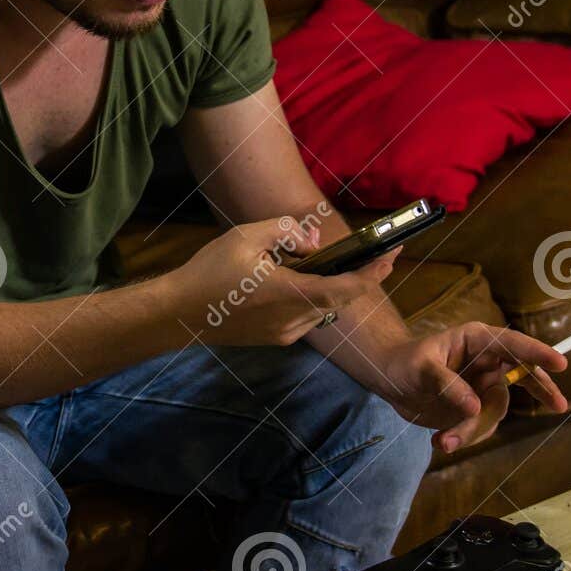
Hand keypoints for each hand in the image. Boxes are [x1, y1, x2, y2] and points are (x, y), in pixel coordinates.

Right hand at [174, 216, 402, 348]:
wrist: (178, 314)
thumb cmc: (209, 272)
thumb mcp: (245, 236)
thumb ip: (285, 231)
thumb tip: (314, 243)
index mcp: (291, 293)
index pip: (347, 287)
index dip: (374, 273)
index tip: (392, 255)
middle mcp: (295, 319)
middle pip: (340, 298)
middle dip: (361, 276)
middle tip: (379, 254)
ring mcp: (285, 333)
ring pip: (324, 308)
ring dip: (335, 287)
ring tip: (333, 263)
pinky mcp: (275, 339)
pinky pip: (307, 316)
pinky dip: (314, 298)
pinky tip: (298, 281)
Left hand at [377, 322, 568, 453]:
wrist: (391, 382)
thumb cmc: (404, 363)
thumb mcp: (420, 368)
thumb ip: (446, 384)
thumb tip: (475, 407)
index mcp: (476, 341)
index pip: (512, 344)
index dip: (537, 353)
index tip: (561, 363)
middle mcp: (486, 363)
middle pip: (520, 378)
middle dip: (540, 391)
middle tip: (560, 405)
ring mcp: (483, 388)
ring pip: (495, 412)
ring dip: (474, 431)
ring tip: (444, 441)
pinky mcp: (475, 410)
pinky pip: (482, 428)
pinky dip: (464, 438)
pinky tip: (440, 440)